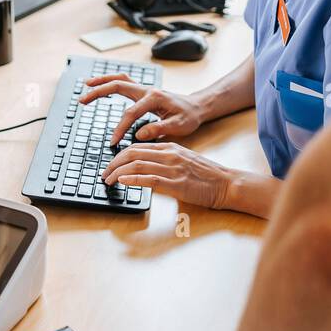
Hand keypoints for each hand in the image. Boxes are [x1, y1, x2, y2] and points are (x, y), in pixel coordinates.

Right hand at [79, 73, 203, 145]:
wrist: (197, 107)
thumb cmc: (189, 117)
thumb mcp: (179, 126)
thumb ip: (159, 129)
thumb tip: (139, 134)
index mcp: (154, 98)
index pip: (130, 113)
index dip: (120, 128)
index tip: (113, 142)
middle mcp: (147, 89)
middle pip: (118, 85)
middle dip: (99, 92)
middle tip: (82, 100)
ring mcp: (144, 88)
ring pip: (119, 79)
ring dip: (102, 81)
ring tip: (85, 86)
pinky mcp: (142, 91)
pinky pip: (123, 82)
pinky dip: (109, 81)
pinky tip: (99, 85)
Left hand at [102, 141, 233, 208]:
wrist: (226, 183)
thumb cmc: (206, 175)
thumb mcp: (183, 160)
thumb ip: (165, 160)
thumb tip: (144, 168)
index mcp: (170, 147)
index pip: (137, 146)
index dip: (119, 156)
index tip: (110, 165)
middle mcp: (169, 154)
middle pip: (132, 153)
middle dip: (114, 163)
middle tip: (104, 174)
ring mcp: (173, 169)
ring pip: (137, 165)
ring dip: (118, 173)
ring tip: (109, 180)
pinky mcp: (177, 184)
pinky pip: (149, 178)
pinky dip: (133, 179)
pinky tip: (123, 181)